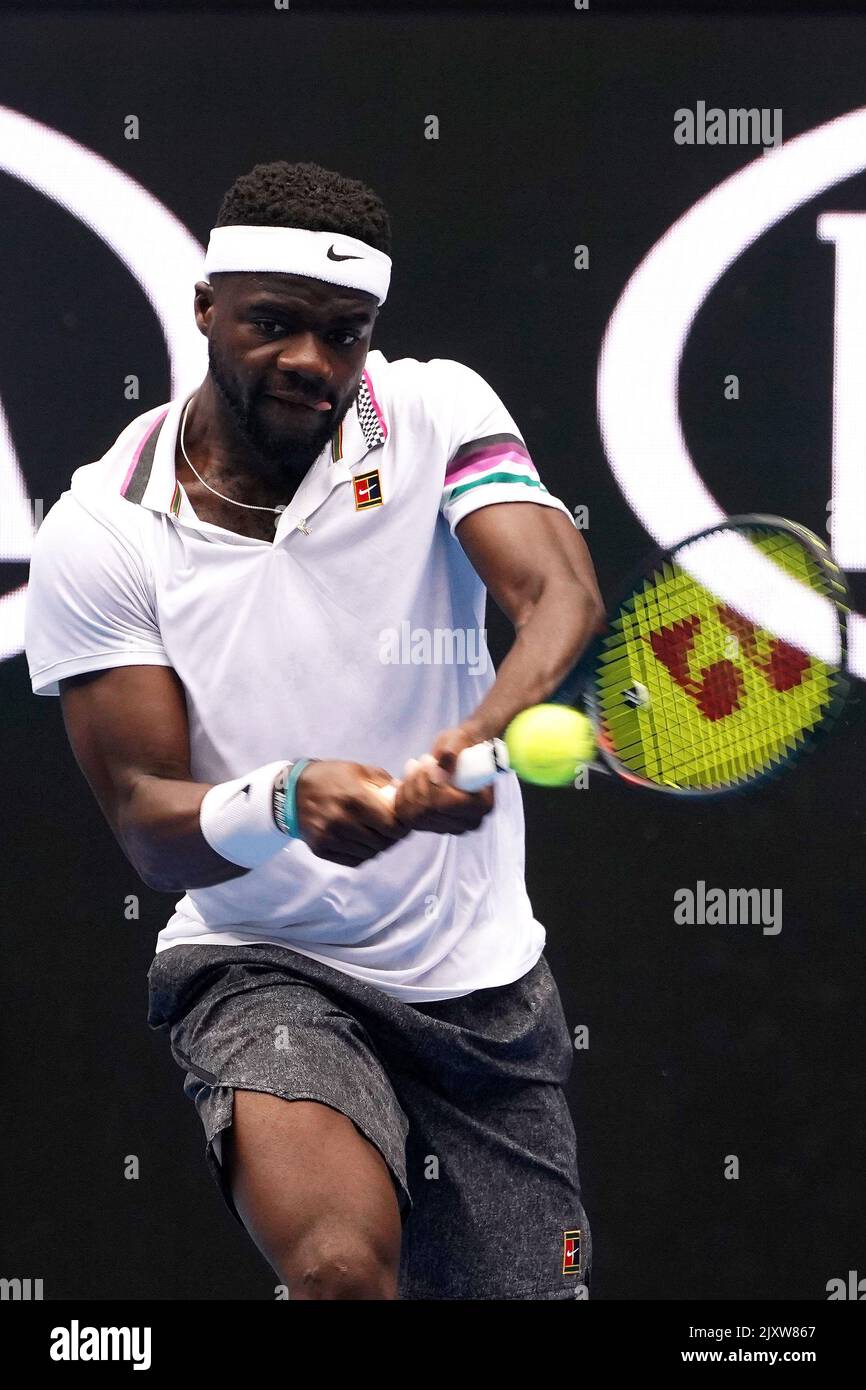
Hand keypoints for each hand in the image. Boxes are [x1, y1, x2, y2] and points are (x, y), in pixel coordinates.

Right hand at [293, 760, 411, 867]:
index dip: (403, 826)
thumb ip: (385, 783)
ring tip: (378, 834)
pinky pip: (354, 860)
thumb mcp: (358, 770)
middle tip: (393, 828)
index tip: (404, 821)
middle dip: (393, 836)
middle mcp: (342, 822)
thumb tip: (407, 795)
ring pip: (371, 854)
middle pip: (383, 842)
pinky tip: (363, 841)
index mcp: (355, 799)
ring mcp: (330, 838)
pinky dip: (364, 854)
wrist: (291, 792)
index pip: (392, 826)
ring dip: (379, 846)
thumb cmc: (330, 777)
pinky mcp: (322, 850)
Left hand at [393, 727, 494, 834]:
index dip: (430, 783)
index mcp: (482, 805)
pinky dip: (401, 800)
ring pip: (415, 818)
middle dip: (416, 784)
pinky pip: (408, 820)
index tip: (427, 760)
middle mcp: (468, 822)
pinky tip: (401, 783)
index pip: (446, 804)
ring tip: (412, 767)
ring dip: (407, 790)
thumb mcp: (459, 740)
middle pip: (428, 812)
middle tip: (416, 762)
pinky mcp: (434, 827)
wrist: (461, 755)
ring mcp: (451, 828)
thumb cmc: (463, 745)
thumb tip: (441, 767)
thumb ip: (452, 752)